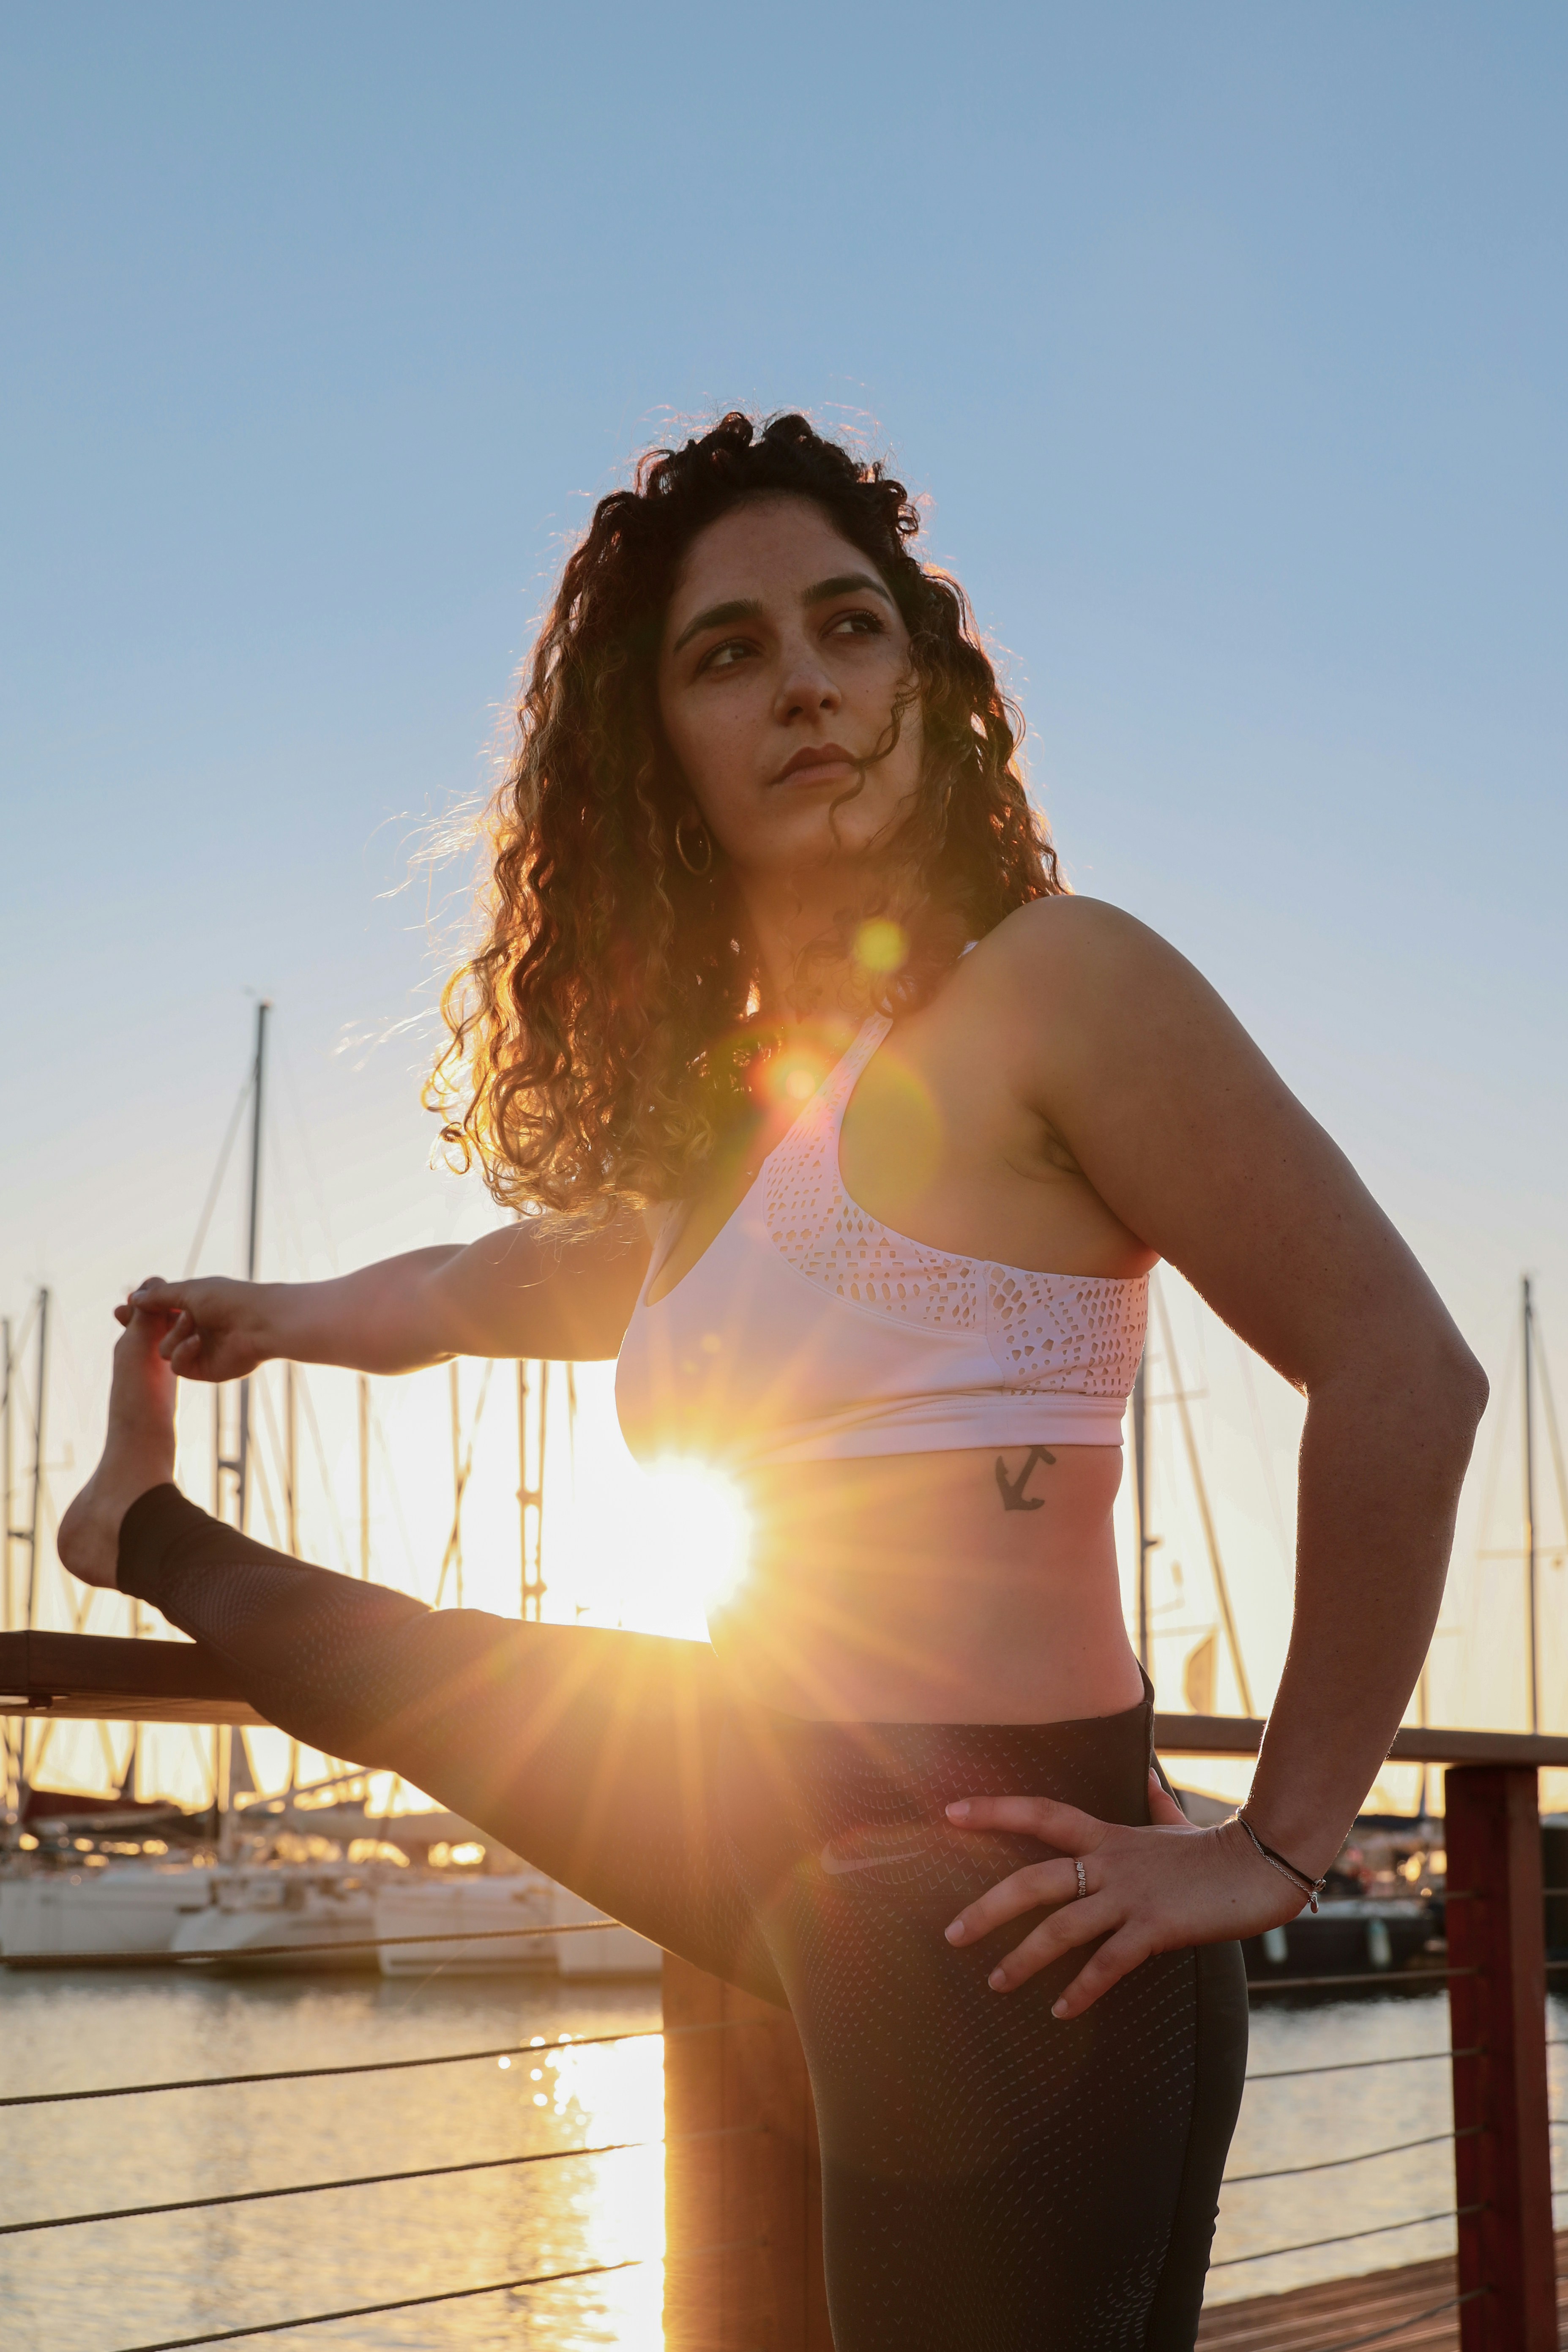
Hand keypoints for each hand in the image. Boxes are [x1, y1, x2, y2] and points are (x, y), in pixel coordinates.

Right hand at [113, 1275, 274, 1382]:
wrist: (260, 1324)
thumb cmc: (230, 1300)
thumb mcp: (190, 1291)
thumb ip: (160, 1297)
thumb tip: (134, 1298)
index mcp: (192, 1307)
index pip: (158, 1312)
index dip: (139, 1311)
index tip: (121, 1308)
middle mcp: (193, 1329)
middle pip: (154, 1332)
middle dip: (140, 1325)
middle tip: (121, 1317)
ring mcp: (196, 1350)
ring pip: (162, 1349)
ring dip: (174, 1335)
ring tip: (194, 1323)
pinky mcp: (202, 1369)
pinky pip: (176, 1365)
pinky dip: (183, 1352)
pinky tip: (198, 1342)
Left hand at [942, 1768, 1301, 2016]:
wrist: (1262, 1865)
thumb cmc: (1215, 1850)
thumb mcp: (1175, 1825)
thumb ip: (1154, 1804)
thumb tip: (1146, 1777)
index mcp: (1108, 1836)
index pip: (1041, 1814)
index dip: (995, 1810)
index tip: (950, 1812)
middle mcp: (1110, 1864)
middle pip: (1034, 1881)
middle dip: (988, 1907)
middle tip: (951, 1933)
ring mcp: (1130, 1897)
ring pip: (1062, 1927)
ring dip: (1024, 1958)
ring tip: (996, 1982)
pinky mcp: (1155, 1928)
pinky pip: (1107, 1963)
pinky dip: (1081, 1989)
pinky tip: (1060, 2011)